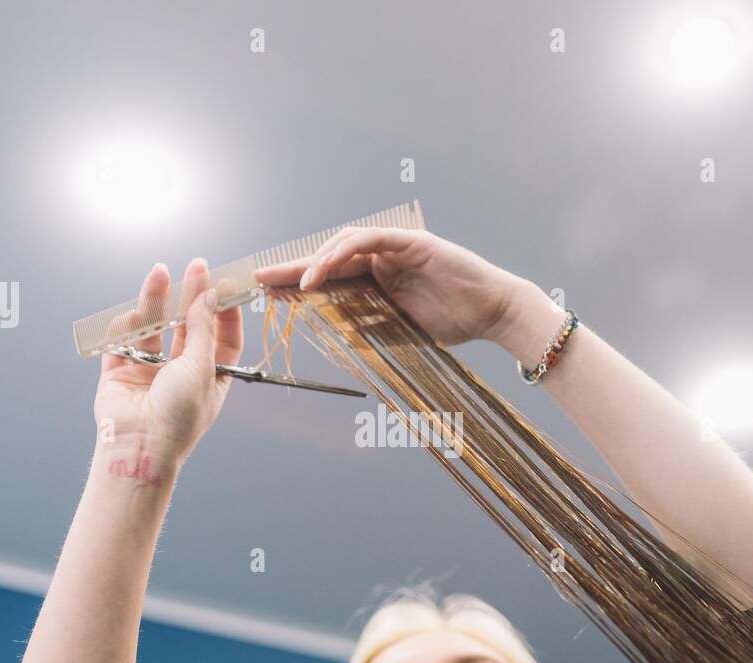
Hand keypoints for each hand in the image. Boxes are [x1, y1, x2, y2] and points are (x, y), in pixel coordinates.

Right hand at [93, 259, 243, 462]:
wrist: (140, 447)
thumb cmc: (179, 415)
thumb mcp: (201, 367)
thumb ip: (202, 329)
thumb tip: (210, 295)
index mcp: (210, 378)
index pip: (223, 338)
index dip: (225, 311)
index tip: (225, 284)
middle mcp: (181, 373)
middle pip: (188, 326)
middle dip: (191, 296)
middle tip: (196, 265)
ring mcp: (149, 372)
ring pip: (154, 328)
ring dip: (155, 300)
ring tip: (159, 272)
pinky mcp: (119, 373)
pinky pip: (121, 342)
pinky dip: (125, 326)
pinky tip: (131, 314)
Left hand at [253, 227, 538, 347]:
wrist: (493, 313)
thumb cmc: (453, 323)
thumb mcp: (399, 329)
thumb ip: (368, 324)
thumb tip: (334, 334)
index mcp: (377, 278)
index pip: (330, 277)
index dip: (297, 282)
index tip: (266, 293)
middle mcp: (381, 258)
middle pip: (328, 257)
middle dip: (291, 267)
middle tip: (259, 279)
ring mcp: (396, 246)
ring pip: (344, 243)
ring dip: (315, 261)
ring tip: (294, 282)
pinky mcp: (411, 240)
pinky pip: (370, 238)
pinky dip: (345, 250)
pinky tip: (325, 267)